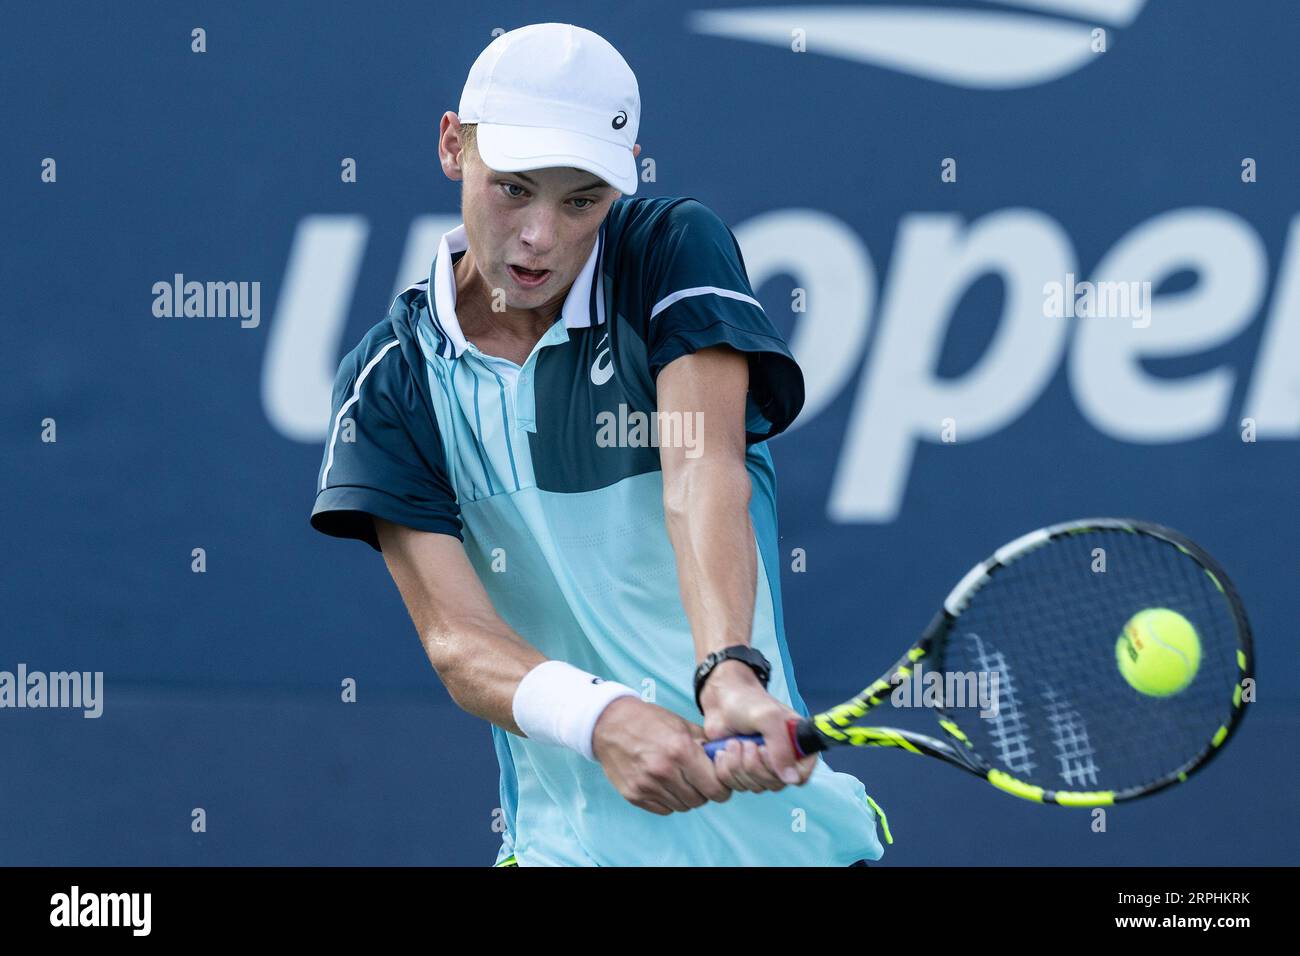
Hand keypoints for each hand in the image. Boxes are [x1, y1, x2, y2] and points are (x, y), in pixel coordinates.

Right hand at [591, 697, 732, 814]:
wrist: (609, 724)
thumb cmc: (649, 721)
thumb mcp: (681, 724)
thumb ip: (705, 744)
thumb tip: (727, 759)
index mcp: (681, 750)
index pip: (716, 788)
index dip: (722, 786)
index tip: (718, 780)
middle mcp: (665, 770)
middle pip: (700, 800)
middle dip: (704, 791)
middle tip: (697, 778)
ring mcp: (647, 785)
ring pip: (683, 806)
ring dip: (686, 796)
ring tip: (678, 778)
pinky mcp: (634, 795)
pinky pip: (664, 809)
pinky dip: (668, 800)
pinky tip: (663, 783)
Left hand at [699, 659, 817, 791]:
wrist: (721, 699)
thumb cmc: (748, 702)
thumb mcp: (769, 718)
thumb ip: (782, 748)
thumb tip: (791, 779)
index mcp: (798, 746)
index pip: (801, 777)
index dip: (780, 769)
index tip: (765, 750)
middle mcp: (782, 760)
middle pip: (774, 784)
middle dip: (754, 764)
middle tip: (746, 742)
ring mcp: (761, 768)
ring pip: (753, 787)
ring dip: (737, 765)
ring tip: (735, 742)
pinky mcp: (741, 772)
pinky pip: (735, 786)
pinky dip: (725, 769)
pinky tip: (724, 750)